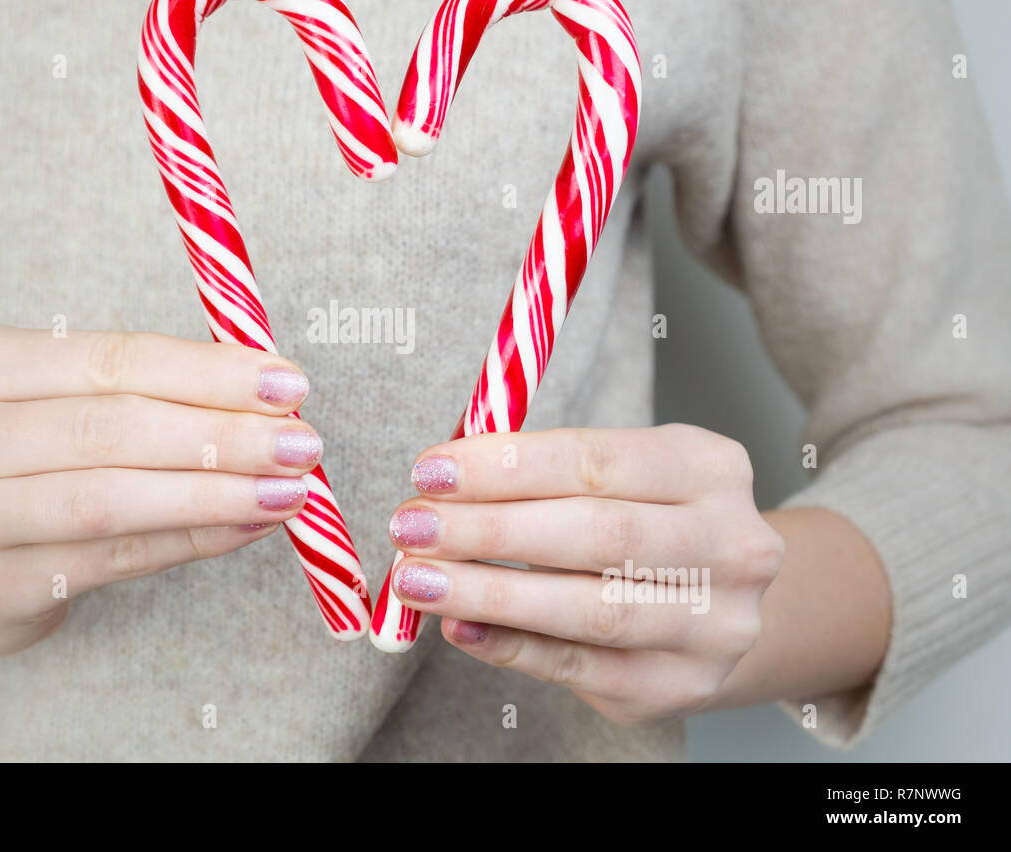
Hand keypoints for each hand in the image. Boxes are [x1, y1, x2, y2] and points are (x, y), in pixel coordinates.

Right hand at [0, 326, 320, 661]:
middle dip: (223, 434)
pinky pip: (115, 557)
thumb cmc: (19, 463)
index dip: (207, 373)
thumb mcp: (53, 403)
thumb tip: (268, 394)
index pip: (111, 359)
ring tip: (290, 490)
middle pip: (112, 427)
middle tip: (302, 442)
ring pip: (113, 498)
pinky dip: (192, 540)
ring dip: (216, 492)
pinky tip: (246, 526)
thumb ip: (142, 390)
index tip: (286, 382)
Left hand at [386, 424, 785, 724]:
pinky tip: (460, 629)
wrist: (723, 604)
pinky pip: (580, 666)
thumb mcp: (620, 477)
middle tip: (411, 524)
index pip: (595, 460)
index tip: (431, 470)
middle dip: (488, 529)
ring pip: (589, 608)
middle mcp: (731, 545)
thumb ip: (540, 476)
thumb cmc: (647, 523)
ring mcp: (714, 623)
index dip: (506, 466)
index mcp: (710, 468)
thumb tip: (440, 484)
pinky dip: (511, 647)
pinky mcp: (680, 683)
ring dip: (489, 593)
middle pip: (595, 534)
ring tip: (418, 580)